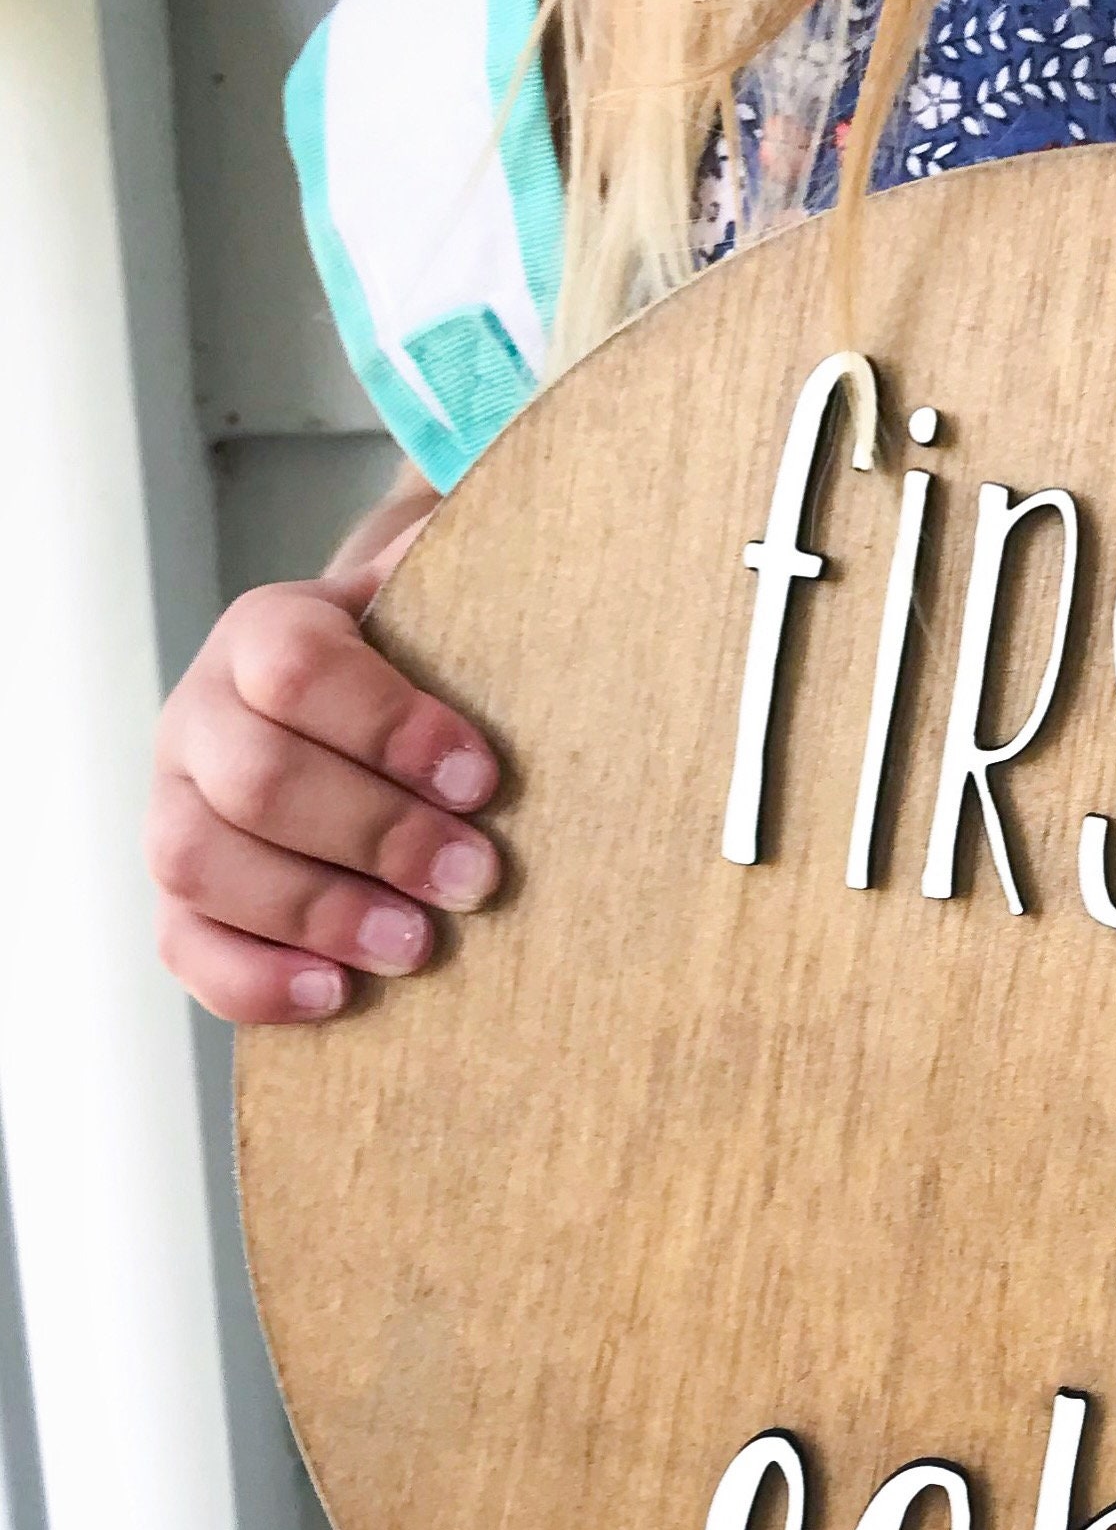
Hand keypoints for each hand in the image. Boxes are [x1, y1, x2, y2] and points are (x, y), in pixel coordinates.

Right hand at [147, 524, 503, 1022]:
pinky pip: (181, 946)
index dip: (389, 725)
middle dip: (376, 835)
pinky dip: (252, 980)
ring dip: (317, 910)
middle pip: (255, 777)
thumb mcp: (441, 616)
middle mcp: (201, 716)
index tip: (484, 780)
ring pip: (199, 861)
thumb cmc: (418, 679)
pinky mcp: (180, 899)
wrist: (348, 721)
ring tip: (418, 946)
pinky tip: (336, 994)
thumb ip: (470, 585)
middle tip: (478, 880)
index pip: (296, 665)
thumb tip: (525, 534)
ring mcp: (175, 807)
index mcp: (266, 635)